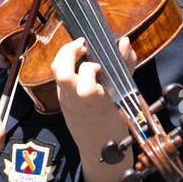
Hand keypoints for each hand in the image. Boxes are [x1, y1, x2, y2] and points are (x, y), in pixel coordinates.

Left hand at [51, 35, 136, 153]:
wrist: (97, 140)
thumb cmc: (114, 112)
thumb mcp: (124, 89)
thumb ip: (126, 64)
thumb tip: (124, 41)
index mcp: (95, 102)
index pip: (85, 89)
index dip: (89, 72)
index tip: (99, 66)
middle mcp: (76, 99)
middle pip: (63, 76)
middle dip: (70, 54)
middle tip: (83, 44)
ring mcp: (65, 96)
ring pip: (56, 72)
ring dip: (65, 54)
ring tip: (80, 47)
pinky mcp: (60, 94)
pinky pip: (57, 74)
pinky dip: (65, 61)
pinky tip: (77, 57)